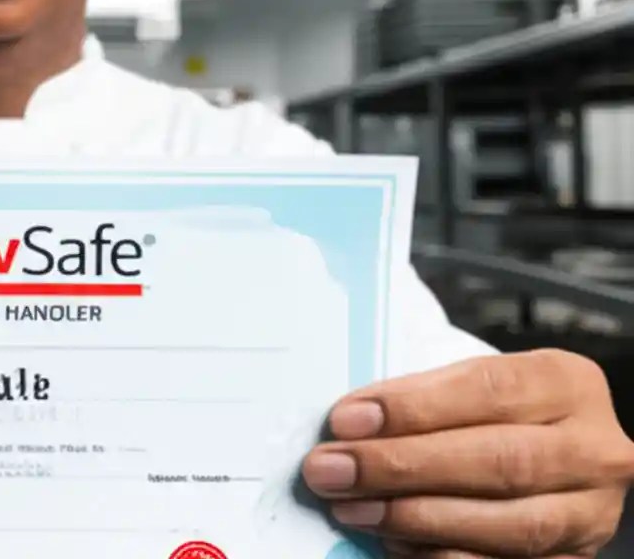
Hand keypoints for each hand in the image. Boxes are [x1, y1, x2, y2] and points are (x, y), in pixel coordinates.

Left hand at [302, 349, 633, 556]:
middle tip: (331, 470)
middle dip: (401, 467)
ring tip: (351, 508)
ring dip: (415, 518)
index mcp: (566, 383)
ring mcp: (591, 512)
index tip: (347, 420)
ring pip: (508, 523)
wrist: (544, 457)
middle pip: (498, 460)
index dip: (413, 407)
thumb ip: (420, 399)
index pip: (489, 388)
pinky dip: (441, 556)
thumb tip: (348, 427)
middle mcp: (593, 449)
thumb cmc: (489, 413)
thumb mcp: (467, 386)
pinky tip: (392, 543)